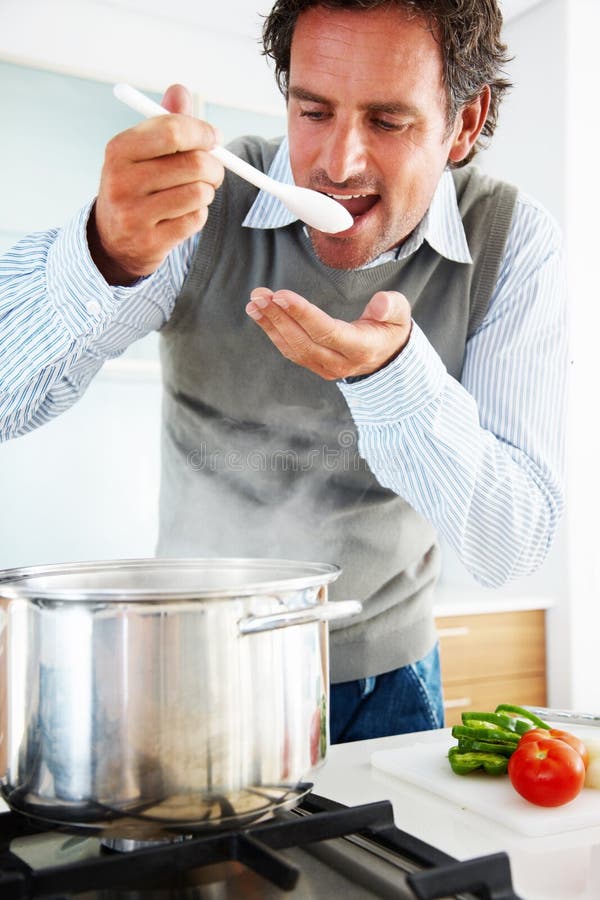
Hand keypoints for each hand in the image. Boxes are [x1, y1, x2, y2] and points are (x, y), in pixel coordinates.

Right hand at [88, 84, 223, 284]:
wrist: (112, 240)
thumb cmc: (136, 185)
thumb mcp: (141, 151)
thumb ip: (164, 121)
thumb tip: (180, 91)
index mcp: (119, 150)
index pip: (173, 130)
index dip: (202, 132)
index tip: (214, 138)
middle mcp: (122, 181)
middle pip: (194, 163)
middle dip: (214, 165)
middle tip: (214, 169)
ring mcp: (134, 215)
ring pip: (199, 193)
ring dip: (207, 191)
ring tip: (197, 192)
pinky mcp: (150, 242)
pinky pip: (195, 220)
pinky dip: (199, 214)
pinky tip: (185, 213)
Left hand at [246, 288, 411, 379]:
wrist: (388, 359)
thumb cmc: (391, 330)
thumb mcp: (400, 316)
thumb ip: (392, 307)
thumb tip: (380, 303)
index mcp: (362, 348)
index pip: (327, 331)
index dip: (303, 314)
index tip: (281, 295)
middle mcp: (341, 362)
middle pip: (304, 341)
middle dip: (279, 317)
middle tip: (259, 295)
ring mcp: (326, 368)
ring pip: (293, 348)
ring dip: (271, 324)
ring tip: (255, 302)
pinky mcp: (316, 366)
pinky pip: (291, 351)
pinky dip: (274, 332)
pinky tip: (261, 315)